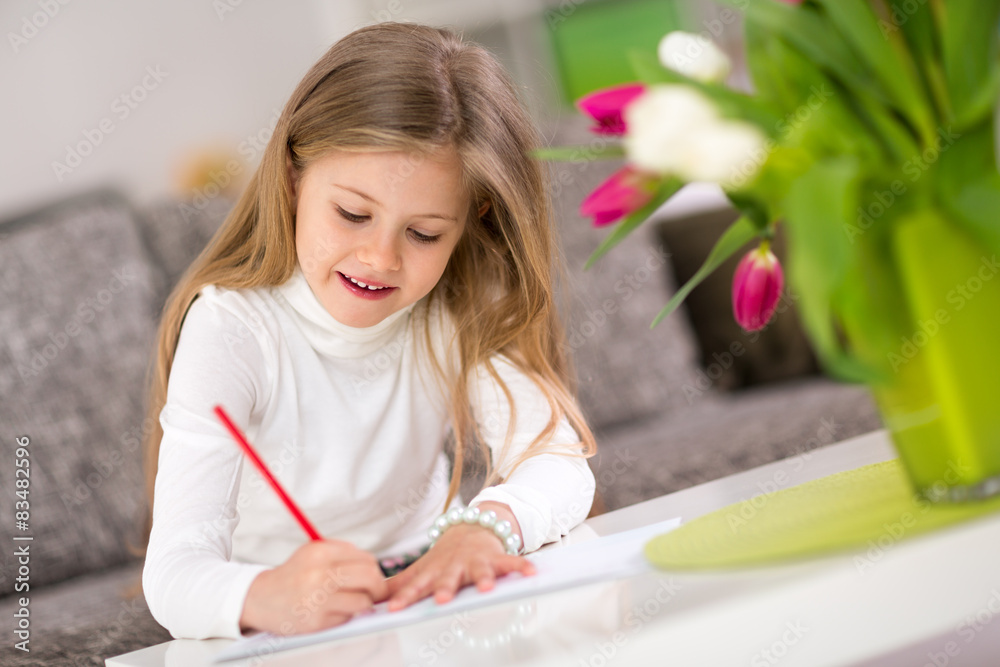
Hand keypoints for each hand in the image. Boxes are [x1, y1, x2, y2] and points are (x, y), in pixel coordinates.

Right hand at [239, 539, 387, 635]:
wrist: (260, 598)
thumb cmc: (294, 576)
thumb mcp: (313, 553)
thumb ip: (342, 554)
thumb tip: (374, 565)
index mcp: (321, 552)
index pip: (365, 558)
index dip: (375, 570)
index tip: (374, 577)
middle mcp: (319, 572)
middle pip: (370, 576)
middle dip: (378, 587)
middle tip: (376, 592)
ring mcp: (318, 597)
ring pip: (363, 599)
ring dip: (365, 603)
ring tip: (357, 602)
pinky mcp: (317, 619)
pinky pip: (348, 616)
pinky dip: (349, 615)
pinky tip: (338, 611)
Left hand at [385, 503, 535, 610]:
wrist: (471, 527)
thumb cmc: (444, 557)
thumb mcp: (421, 569)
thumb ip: (398, 586)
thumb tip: (369, 599)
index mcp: (434, 572)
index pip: (416, 586)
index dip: (404, 597)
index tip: (394, 609)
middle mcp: (454, 566)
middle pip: (449, 578)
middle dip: (446, 588)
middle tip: (443, 599)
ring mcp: (476, 561)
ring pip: (480, 570)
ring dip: (484, 578)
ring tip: (487, 588)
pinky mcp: (496, 557)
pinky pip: (511, 562)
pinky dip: (521, 567)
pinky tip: (532, 573)